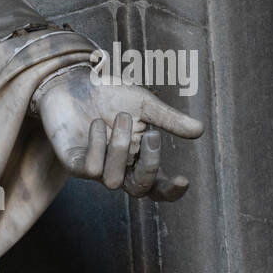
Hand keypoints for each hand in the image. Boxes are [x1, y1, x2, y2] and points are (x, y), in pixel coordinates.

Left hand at [36, 66, 203, 200]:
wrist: (72, 81)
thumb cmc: (110, 94)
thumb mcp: (143, 103)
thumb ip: (168, 119)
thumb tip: (200, 130)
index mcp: (140, 158)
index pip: (158, 188)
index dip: (171, 191)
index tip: (183, 179)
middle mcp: (119, 168)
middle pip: (140, 190)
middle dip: (148, 166)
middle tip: (150, 134)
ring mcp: (96, 168)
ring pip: (113, 180)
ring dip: (121, 148)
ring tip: (121, 116)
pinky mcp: (74, 163)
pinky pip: (90, 169)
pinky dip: (97, 144)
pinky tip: (96, 123)